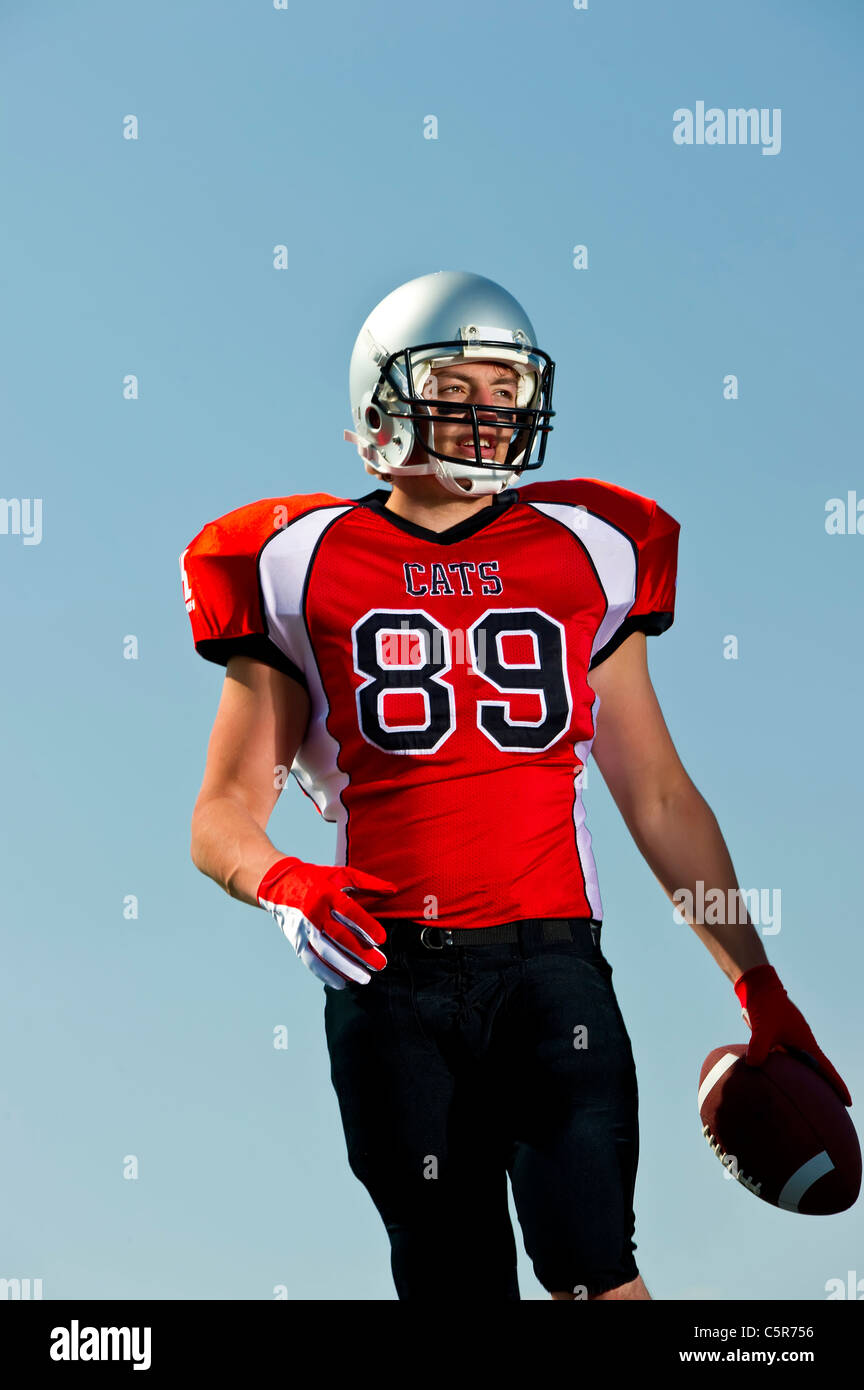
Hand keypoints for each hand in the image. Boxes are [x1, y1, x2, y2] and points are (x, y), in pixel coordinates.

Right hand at [257, 857, 396, 988]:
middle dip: (361, 953)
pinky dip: (326, 974)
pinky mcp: (296, 941)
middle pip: (339, 936)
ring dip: (346, 967)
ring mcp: (303, 928)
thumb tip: (393, 890)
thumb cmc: (316, 878)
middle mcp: (313, 912)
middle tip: (380, 964)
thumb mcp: (341, 874)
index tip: (381, 939)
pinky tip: (342, 983)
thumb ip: (367, 882)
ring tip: (365, 978)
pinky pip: (311, 961)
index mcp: (326, 893)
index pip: (349, 912)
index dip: (365, 926)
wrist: (279, 884)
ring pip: (326, 952)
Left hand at [734, 964, 850, 1106]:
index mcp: (805, 1042)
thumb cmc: (765, 1006)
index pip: (826, 1069)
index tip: (848, 1102)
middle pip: (816, 1071)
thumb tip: (753, 1064)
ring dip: (805, 1081)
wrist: (758, 989)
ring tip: (808, 1099)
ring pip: (800, 1066)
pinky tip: (778, 1081)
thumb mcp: (763, 1027)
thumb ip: (759, 1045)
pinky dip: (785, 1072)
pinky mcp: (778, 1039)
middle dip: (825, 1089)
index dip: (837, 1086)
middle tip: (833, 1109)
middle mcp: (801, 1043)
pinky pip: (785, 1060)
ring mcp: (790, 1041)